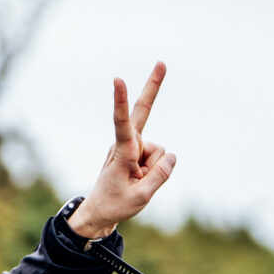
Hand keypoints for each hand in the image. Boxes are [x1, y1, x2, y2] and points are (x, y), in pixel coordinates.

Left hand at [67, 62, 175, 239]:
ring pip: (160, 152)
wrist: (101, 211)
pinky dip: (154, 170)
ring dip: (154, 169)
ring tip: (136, 181)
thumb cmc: (116, 204)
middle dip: (153, 87)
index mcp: (121, 152)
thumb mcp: (142, 196)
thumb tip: (172, 156)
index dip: (121, 101)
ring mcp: (132, 145)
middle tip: (162, 62)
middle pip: (143, 111)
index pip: (121, 122)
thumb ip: (160, 176)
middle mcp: (126, 143)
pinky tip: (140, 176)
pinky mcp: (137, 150)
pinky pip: (159, 157)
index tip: (118, 79)